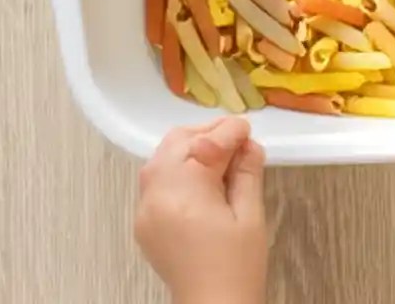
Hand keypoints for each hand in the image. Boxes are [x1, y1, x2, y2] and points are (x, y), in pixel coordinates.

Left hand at [135, 117, 266, 303]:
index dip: (228, 132)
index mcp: (185, 194)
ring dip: (188, 149)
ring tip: (219, 156)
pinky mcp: (143, 223)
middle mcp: (156, 197)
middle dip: (205, 134)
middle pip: (174, 144)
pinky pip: (155, 182)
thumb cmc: (238, 266)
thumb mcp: (251, 216)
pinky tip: (199, 179)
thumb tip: (247, 143)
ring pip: (160, 160)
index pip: (205, 144)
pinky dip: (175, 170)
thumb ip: (247, 173)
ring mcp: (144, 211)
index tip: (247, 129)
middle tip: (235, 139)